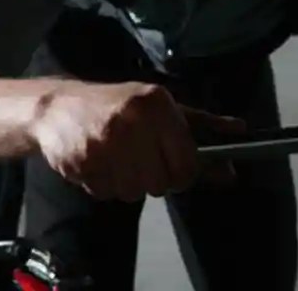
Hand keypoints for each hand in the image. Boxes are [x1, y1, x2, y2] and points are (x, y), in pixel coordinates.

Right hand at [30, 80, 245, 200]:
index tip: (175, 167)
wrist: (57, 107)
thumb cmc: (118, 105)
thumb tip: (240, 134)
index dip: (184, 172)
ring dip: (129, 184)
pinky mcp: (83, 162)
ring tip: (118, 159)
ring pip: (135, 192)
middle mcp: (132, 121)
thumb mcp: (161, 106)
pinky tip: (99, 162)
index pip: (187, 163)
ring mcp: (104, 143)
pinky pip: (109, 194)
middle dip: (154, 177)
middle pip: (162, 183)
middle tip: (141, 160)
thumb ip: (202, 125)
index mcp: (156, 104)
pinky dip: (107, 186)